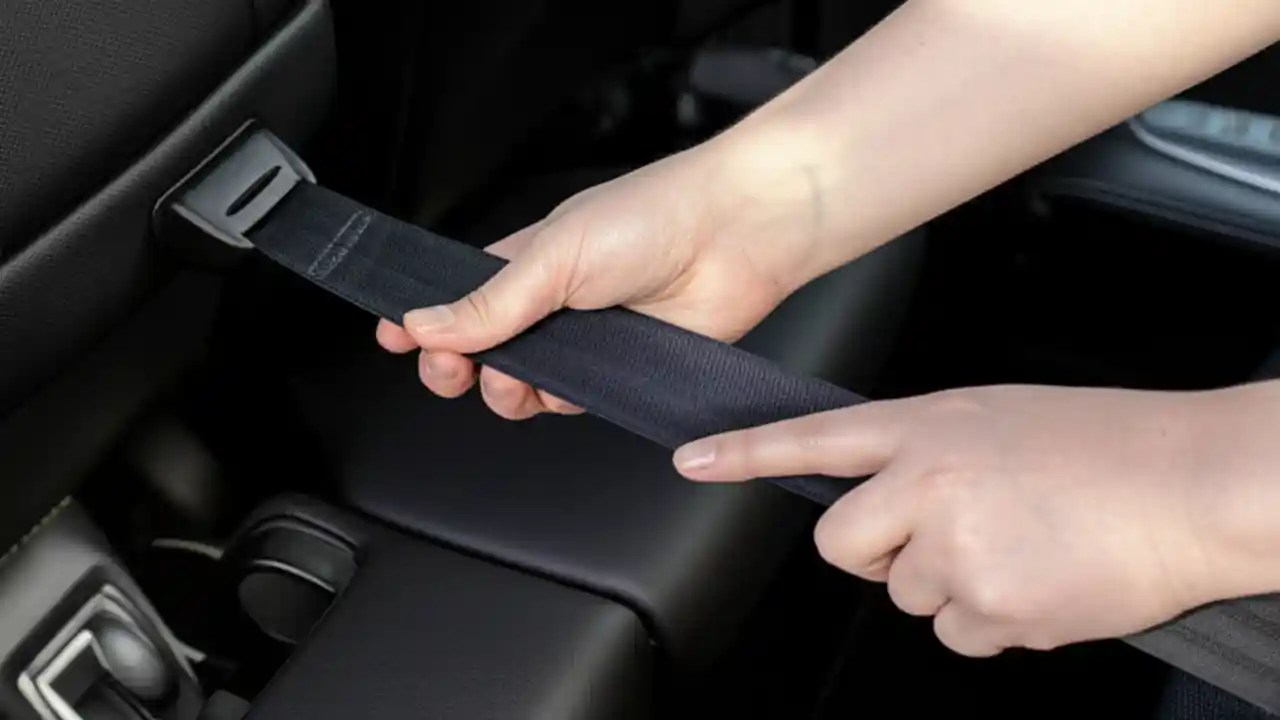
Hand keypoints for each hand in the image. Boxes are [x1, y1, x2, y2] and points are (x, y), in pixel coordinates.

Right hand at [378, 134, 828, 418]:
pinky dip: (559, 402)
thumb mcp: (552, 255)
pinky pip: (573, 401)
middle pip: (482, 351)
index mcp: (524, 260)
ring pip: (524, 385)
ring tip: (515, 376)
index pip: (457, 298)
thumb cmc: (651, 218)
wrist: (735, 237)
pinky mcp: (621, 370)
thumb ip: (490, 301)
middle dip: (455, 366)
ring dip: (507, 389)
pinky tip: (565, 386)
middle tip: (451, 369)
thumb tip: (423, 324)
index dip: (423, 321)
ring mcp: (585, 338)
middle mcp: (551, 302)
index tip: (393, 339)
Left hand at [672, 383, 1279, 655]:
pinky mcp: (990, 612)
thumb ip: (924, 455)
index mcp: (926, 428)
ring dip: (950, 583)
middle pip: (842, 545)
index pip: (812, 439)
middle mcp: (925, 485)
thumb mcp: (994, 421)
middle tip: (944, 534)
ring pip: (906, 596)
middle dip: (877, 551)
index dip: (743, 453)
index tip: (690, 460)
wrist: (1191, 488)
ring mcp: (954, 552)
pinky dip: (989, 620)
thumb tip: (887, 505)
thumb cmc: (1104, 446)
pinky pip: (956, 634)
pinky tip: (1037, 580)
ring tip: (1020, 545)